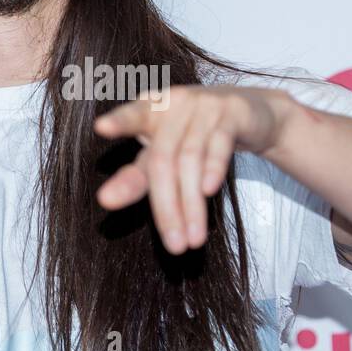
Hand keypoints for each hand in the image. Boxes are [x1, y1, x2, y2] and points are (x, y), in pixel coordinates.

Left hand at [93, 85, 293, 253]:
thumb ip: (137, 175)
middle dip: (166, 207)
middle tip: (174, 246)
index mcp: (151, 110)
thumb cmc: (196, 136)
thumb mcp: (165, 153)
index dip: (119, 122)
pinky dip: (213, 168)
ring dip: (192, 204)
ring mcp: (204, 106)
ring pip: (191, 159)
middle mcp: (175, 104)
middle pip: (163, 159)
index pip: (132, 117)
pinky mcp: (232, 113)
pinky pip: (219, 145)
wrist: (250, 113)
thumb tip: (105, 199)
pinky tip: (209, 192)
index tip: (101, 128)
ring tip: (193, 240)